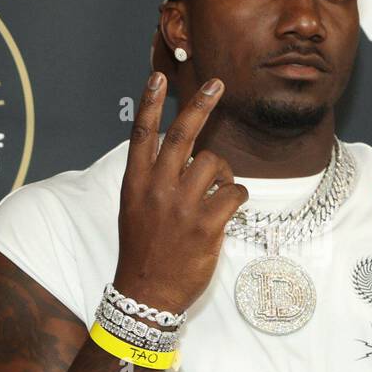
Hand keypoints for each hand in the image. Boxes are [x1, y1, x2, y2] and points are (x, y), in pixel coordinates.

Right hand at [112, 73, 248, 313]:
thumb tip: (175, 153)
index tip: (159, 77)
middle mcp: (157, 189)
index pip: (141, 134)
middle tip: (217, 85)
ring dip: (222, 173)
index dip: (150, 103)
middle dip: (201, 105)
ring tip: (217, 190)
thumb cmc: (143, 250)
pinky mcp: (207, 226)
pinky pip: (234, 194)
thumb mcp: (134, 209)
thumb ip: (151, 179)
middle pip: (182, 136)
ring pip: (213, 164)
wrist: (146, 294)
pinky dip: (237, 197)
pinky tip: (230, 208)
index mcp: (136, 183)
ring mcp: (182, 207)